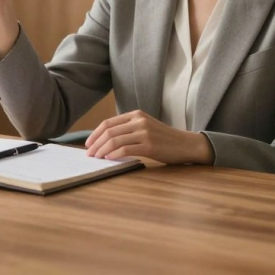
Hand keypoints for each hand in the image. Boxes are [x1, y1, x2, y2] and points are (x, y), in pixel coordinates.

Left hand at [84, 110, 214, 165]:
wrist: (186, 144)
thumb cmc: (164, 139)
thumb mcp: (145, 127)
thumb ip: (128, 129)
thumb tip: (106, 140)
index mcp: (135, 115)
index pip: (108, 123)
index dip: (95, 134)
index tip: (88, 144)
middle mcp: (139, 121)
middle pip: (109, 131)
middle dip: (96, 143)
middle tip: (89, 154)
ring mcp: (144, 132)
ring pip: (115, 140)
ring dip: (102, 150)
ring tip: (97, 158)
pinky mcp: (150, 145)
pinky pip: (126, 149)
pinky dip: (114, 154)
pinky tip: (109, 159)